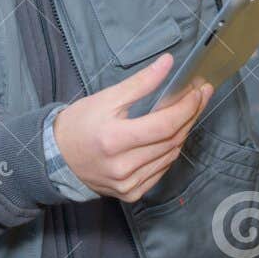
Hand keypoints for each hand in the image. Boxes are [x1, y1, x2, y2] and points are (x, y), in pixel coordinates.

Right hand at [52, 53, 212, 201]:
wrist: (57, 158)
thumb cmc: (80, 123)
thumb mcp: (106, 98)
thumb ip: (140, 83)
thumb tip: (168, 63)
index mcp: (114, 140)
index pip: (164, 126)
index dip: (186, 108)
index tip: (199, 91)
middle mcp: (123, 167)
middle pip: (171, 141)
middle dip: (191, 115)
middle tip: (201, 95)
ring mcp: (128, 185)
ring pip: (170, 156)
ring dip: (183, 132)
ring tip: (189, 111)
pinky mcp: (131, 194)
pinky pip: (161, 170)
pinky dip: (170, 150)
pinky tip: (172, 134)